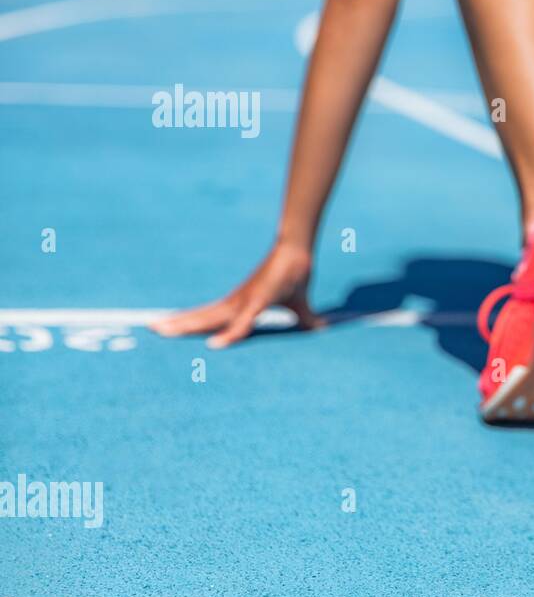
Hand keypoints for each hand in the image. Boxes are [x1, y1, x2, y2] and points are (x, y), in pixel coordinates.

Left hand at [149, 242, 319, 348]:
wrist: (298, 251)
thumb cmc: (294, 276)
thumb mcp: (298, 305)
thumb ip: (303, 319)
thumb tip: (318, 328)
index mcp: (241, 304)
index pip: (209, 316)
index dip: (190, 322)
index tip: (168, 328)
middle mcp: (237, 302)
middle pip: (202, 316)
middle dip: (176, 323)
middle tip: (151, 329)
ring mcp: (245, 301)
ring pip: (211, 319)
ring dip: (187, 326)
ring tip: (161, 330)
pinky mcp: (259, 301)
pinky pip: (242, 323)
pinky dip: (229, 334)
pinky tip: (214, 345)